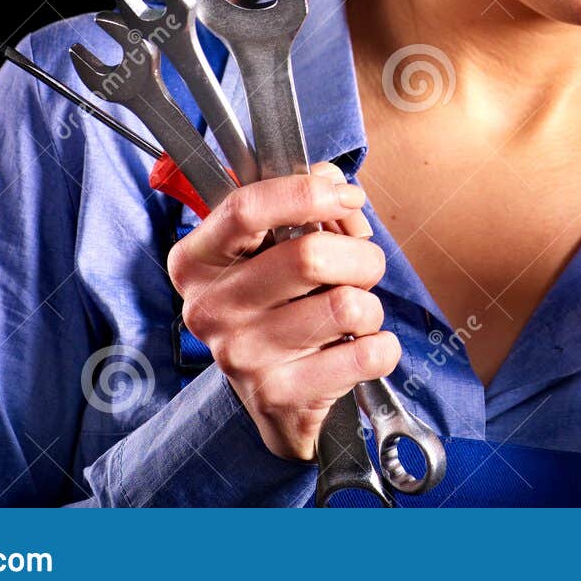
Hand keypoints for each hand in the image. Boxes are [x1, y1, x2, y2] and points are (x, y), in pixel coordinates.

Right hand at [166, 162, 400, 460]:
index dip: (308, 193)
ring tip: (353, 316)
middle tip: (362, 267)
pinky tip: (359, 349)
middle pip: (310, 256)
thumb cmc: (279, 306)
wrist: (276, 400)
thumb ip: (302, 201)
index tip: (347, 197)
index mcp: (198, 260)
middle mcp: (210, 308)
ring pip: (346, 305)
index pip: (246, 208)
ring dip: (369, 305)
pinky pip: (367, 354)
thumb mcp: (274, 248)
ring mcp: (241, 356)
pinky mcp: (279, 396)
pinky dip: (382, 347)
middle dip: (360, 255)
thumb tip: (332, 180)